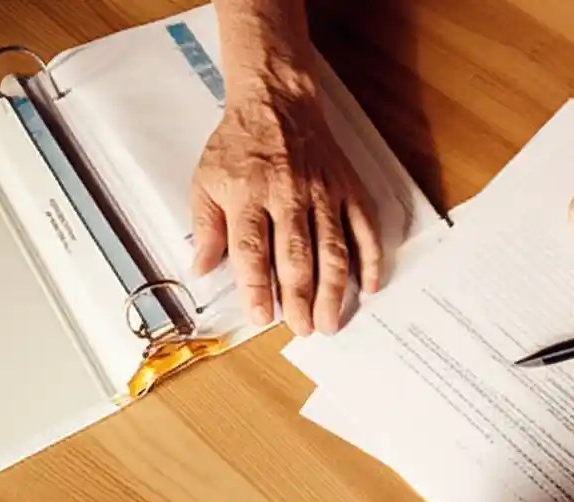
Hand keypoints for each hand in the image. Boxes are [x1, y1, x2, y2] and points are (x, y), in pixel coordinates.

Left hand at [191, 90, 379, 335]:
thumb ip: (205, 228)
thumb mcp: (206, 181)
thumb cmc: (239, 145)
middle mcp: (287, 196)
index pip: (252, 249)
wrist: (277, 100)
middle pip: (296, 256)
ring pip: (332, 249)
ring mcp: (322, 193)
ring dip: (333, 290)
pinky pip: (364, 228)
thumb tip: (202, 269)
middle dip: (301, 299)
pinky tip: (370, 287)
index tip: (261, 317)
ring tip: (330, 322)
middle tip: (303, 329)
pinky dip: (371, 259)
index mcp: (248, 196)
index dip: (257, 287)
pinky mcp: (347, 189)